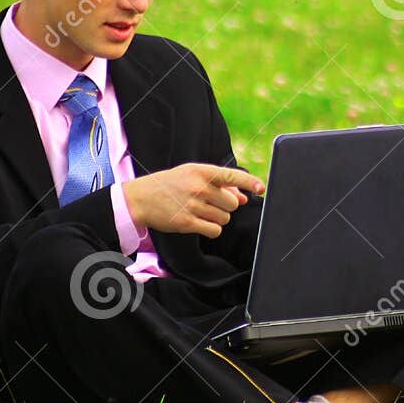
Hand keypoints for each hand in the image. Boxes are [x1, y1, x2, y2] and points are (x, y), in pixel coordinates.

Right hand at [122, 163, 265, 238]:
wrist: (141, 198)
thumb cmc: (170, 184)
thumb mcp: (192, 176)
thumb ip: (220, 185)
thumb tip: (244, 198)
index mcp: (201, 172)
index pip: (232, 176)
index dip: (249, 183)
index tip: (262, 188)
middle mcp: (199, 187)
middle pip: (232, 204)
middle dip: (226, 207)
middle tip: (211, 204)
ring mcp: (193, 206)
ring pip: (224, 218)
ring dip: (218, 218)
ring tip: (201, 212)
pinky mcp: (187, 223)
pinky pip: (214, 230)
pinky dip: (211, 229)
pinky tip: (200, 223)